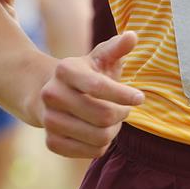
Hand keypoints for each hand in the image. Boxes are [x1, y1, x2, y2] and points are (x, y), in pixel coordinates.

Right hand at [32, 32, 142, 158]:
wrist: (51, 95)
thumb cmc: (86, 74)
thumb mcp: (100, 57)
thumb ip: (116, 48)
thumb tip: (132, 36)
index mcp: (65, 70)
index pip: (98, 87)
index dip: (123, 94)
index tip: (140, 98)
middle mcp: (51, 94)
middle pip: (103, 116)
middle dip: (121, 114)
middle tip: (124, 109)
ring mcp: (49, 120)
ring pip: (99, 137)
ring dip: (113, 131)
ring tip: (112, 121)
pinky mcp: (51, 142)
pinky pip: (91, 152)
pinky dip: (102, 145)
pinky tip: (99, 133)